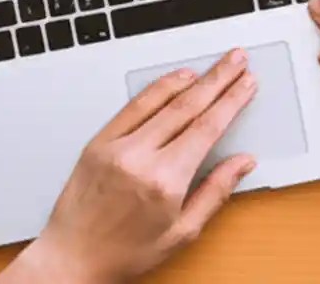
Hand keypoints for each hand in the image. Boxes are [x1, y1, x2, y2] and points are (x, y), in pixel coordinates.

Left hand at [0, 50, 256, 283]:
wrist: (72, 258)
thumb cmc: (125, 253)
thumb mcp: (182, 232)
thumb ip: (216, 192)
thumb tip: (243, 163)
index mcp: (165, 181)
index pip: (208, 128)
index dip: (232, 101)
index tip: (247, 84)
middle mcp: (140, 158)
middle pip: (189, 106)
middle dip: (218, 79)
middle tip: (237, 60)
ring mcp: (116, 147)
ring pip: (160, 100)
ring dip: (191, 78)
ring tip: (213, 65)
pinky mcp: (98, 143)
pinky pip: (132, 107)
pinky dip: (156, 89)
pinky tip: (174, 80)